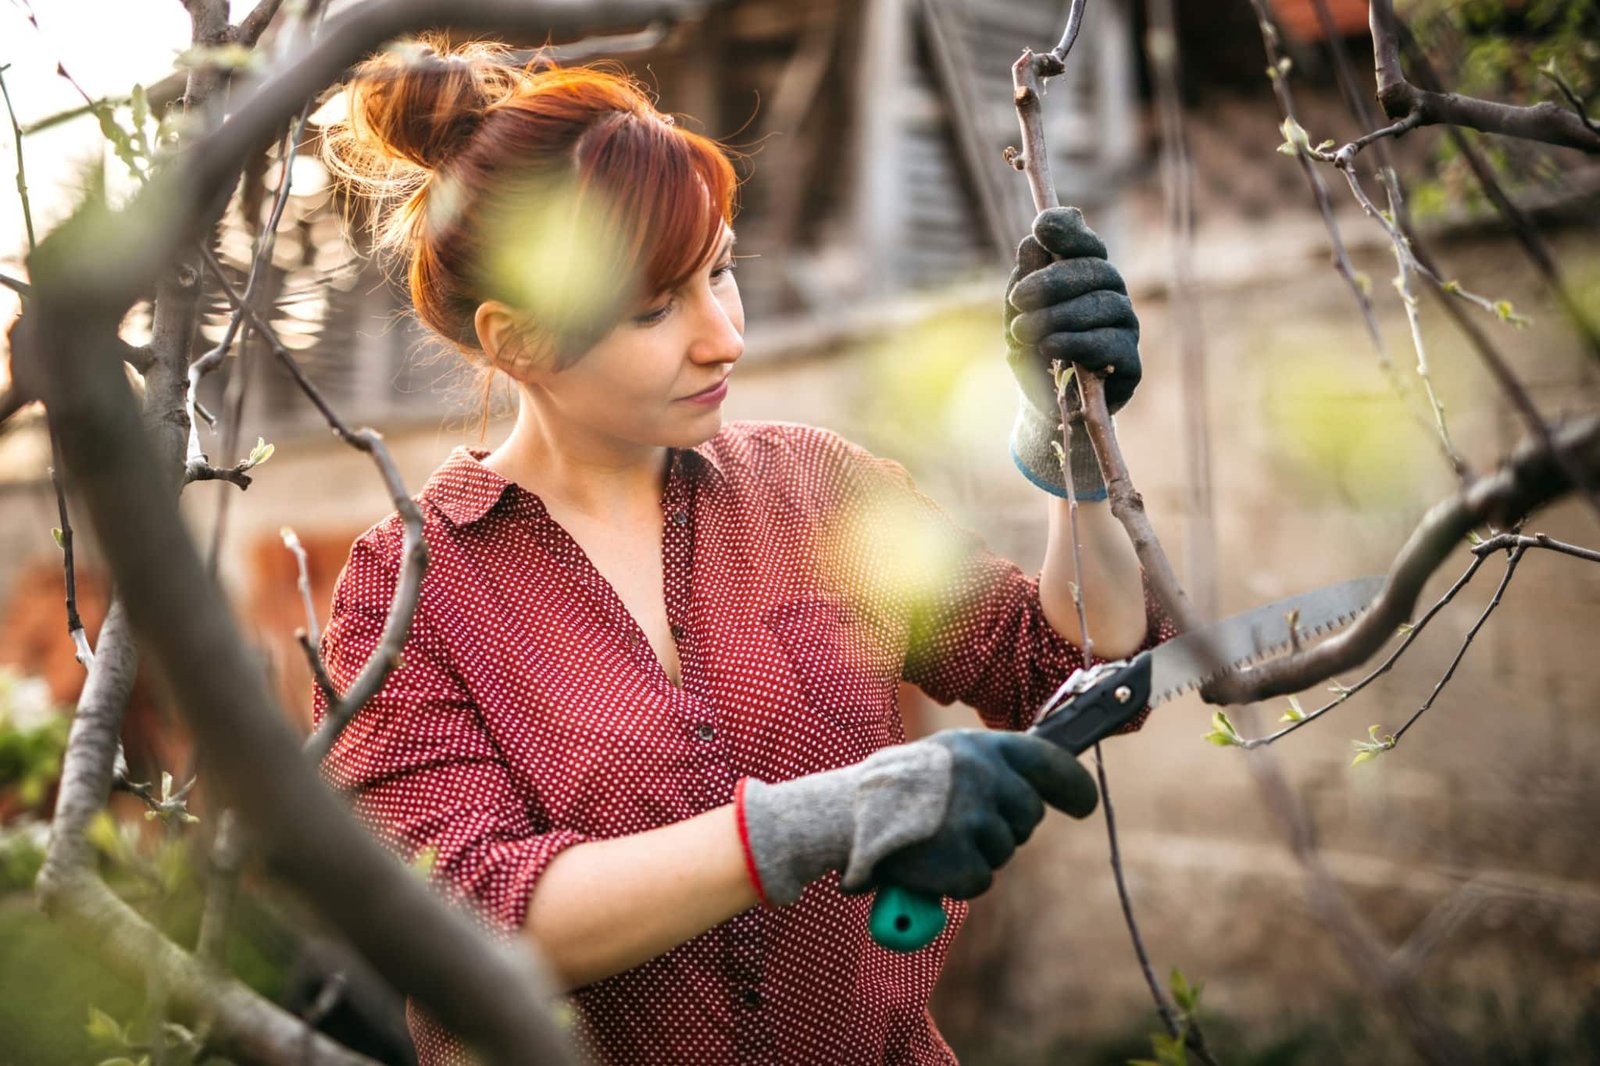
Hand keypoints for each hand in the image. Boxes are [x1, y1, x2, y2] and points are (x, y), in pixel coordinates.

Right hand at [739, 730, 1096, 904]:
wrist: (838, 817)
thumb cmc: (886, 790)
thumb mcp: (938, 759)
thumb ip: (984, 768)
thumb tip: (1033, 793)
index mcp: (979, 747)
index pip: (1047, 761)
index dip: (1072, 786)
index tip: (1085, 804)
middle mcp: (984, 776)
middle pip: (1028, 816)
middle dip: (1005, 828)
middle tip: (960, 826)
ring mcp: (973, 817)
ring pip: (1003, 851)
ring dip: (975, 854)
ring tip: (932, 839)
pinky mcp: (959, 856)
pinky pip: (979, 880)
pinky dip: (955, 881)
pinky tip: (927, 862)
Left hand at [1003, 208, 1141, 498]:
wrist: (1049, 412)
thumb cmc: (1033, 355)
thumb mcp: (1019, 317)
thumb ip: (1024, 282)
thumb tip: (1030, 242)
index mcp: (1086, 276)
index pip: (1085, 242)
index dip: (1067, 230)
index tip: (1040, 227)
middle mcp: (1112, 295)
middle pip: (1096, 270)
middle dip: (1052, 281)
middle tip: (1017, 300)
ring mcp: (1126, 327)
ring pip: (1103, 305)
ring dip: (1058, 316)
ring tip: (1023, 332)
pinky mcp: (1130, 364)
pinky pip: (1110, 344)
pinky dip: (1075, 343)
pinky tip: (1049, 347)